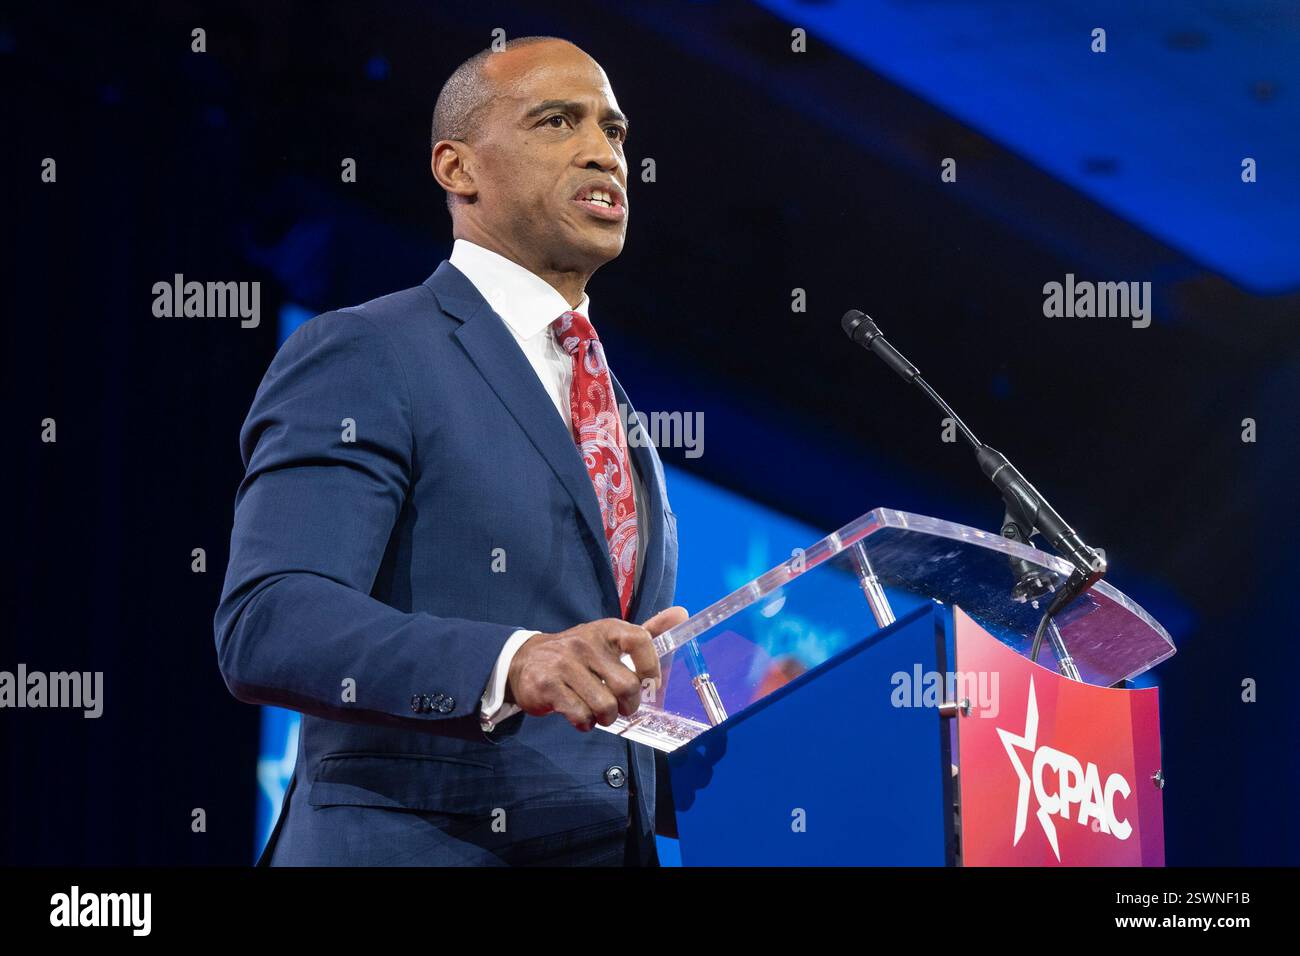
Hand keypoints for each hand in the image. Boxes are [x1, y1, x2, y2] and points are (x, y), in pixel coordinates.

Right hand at [506, 606, 688, 730]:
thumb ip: (647, 631)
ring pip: (605, 706)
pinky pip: (580, 716)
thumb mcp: (610, 639)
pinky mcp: (548, 686)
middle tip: (622, 707)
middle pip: (627, 686)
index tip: (649, 683)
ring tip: (599, 713)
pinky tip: (580, 716)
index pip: (640, 640)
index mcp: (607, 629)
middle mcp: (586, 643)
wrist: (525, 661)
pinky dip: (585, 723)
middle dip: (630, 706)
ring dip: (607, 718)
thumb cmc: (578, 654)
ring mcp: (564, 664)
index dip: (651, 667)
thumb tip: (682, 614)